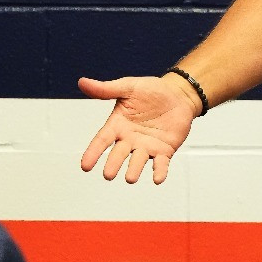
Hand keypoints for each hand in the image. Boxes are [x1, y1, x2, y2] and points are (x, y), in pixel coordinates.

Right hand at [78, 75, 200, 184]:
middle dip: (113, 165)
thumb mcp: (128, 87)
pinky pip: (161, 164)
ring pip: (138, 162)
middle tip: (108, 174)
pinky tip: (158, 178)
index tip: (85, 166)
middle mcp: (130, 139)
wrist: (178, 94)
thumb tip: (82, 82)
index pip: (102, 140)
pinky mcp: (164, 151)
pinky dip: (159, 172)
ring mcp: (147, 147)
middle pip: (119, 154)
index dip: (93, 153)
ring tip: (130, 178)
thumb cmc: (152, 91)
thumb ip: (106, 89)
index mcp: (118, 125)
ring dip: (134, 170)